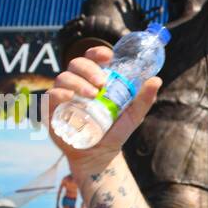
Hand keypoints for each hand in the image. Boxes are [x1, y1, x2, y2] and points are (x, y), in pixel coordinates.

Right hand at [45, 47, 160, 175]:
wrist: (99, 155)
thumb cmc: (114, 131)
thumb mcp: (133, 115)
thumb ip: (144, 98)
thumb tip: (156, 80)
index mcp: (94, 79)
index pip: (91, 58)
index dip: (97, 52)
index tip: (107, 57)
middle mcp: (77, 84)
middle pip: (76, 64)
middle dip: (88, 69)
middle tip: (102, 82)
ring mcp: (63, 95)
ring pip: (63, 78)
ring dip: (77, 82)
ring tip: (92, 94)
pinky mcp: (52, 110)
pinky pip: (50, 96)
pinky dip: (59, 94)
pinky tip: (70, 98)